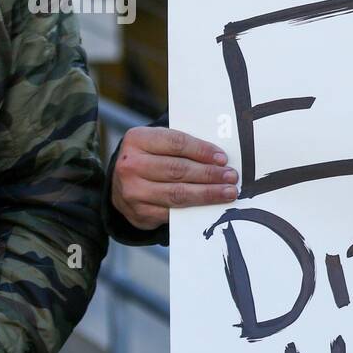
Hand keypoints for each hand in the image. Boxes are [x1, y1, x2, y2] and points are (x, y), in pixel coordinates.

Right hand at [111, 126, 237, 230]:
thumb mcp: (158, 144)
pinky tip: (211, 205)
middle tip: (231, 176)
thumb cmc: (149, 159)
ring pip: (178, 193)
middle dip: (209, 174)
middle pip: (178, 170)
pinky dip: (195, 209)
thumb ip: (182, 146)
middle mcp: (131, 165)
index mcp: (137, 139)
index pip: (176, 143)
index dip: (202, 151)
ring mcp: (133, 191)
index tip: (222, 158)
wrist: (121, 185)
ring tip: (228, 191)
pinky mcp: (140, 212)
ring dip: (208, 193)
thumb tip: (219, 156)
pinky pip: (173, 212)